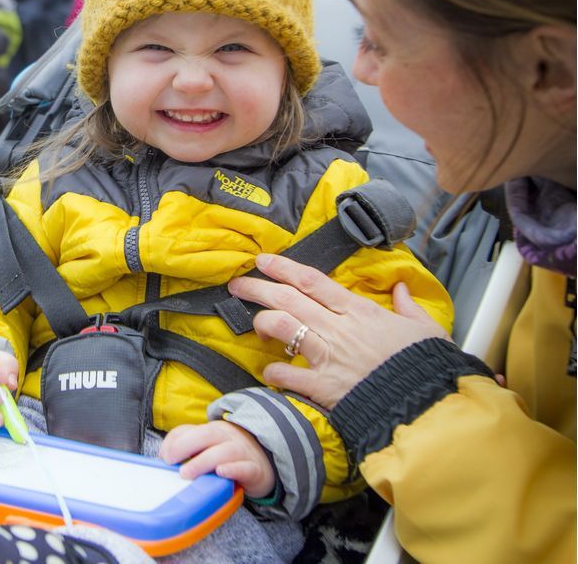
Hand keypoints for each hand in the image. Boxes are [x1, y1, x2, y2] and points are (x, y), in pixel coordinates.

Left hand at [160, 420, 275, 497]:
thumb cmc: (228, 455)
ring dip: (203, 461)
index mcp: (212, 430)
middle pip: (206, 435)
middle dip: (185, 446)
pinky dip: (233, 469)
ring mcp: (242, 452)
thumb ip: (186, 446)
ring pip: (224, 452)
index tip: (164, 457)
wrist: (264, 463)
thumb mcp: (207, 448)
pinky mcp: (255, 470)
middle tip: (171, 462)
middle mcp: (227, 437)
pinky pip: (245, 468)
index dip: (174, 441)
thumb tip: (163, 456)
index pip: (190, 430)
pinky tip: (221, 472)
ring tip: (187, 473)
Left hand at [230, 253, 450, 409]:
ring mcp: (327, 356)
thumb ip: (409, 307)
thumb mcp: (426, 329)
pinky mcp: (323, 387)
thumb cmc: (427, 367)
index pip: (312, 280)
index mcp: (359, 311)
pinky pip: (285, 373)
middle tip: (237, 284)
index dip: (283, 267)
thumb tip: (402, 290)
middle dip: (257, 288)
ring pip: (282, 326)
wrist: (428, 405)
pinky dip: (273, 372)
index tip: (263, 260)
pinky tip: (270, 373)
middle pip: (287, 298)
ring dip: (262, 323)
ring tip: (255, 326)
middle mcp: (337, 329)